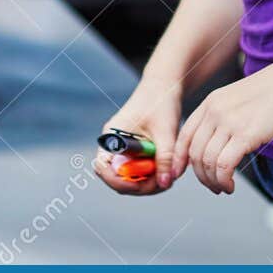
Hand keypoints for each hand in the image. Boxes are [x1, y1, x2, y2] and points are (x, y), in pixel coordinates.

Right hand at [93, 75, 181, 195]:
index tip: (142, 185)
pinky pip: (139, 172)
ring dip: (148, 182)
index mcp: (112, 137)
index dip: (118, 181)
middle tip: (163, 182)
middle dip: (139, 186)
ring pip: (130, 178)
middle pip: (117, 178)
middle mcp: (114, 146)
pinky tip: (167, 168)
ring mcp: (124, 151)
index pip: (103, 167)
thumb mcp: (165, 131)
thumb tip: (165, 183)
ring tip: (168, 174)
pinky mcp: (135, 153)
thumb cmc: (161, 103)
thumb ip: (164, 158)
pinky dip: (152, 175)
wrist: (165, 87)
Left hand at [173, 55, 272, 193]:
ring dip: (213, 182)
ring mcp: (229, 122)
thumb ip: (224, 117)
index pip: (184, 136)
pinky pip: (224, 166)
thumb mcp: (239, 99)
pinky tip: (231, 185)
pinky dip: (224, 180)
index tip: (181, 173)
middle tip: (212, 186)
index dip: (179, 158)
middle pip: (194, 153)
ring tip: (224, 187)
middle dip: (200, 176)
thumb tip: (217, 144)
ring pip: (207, 162)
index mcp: (211, 102)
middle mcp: (215, 111)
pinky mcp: (245, 134)